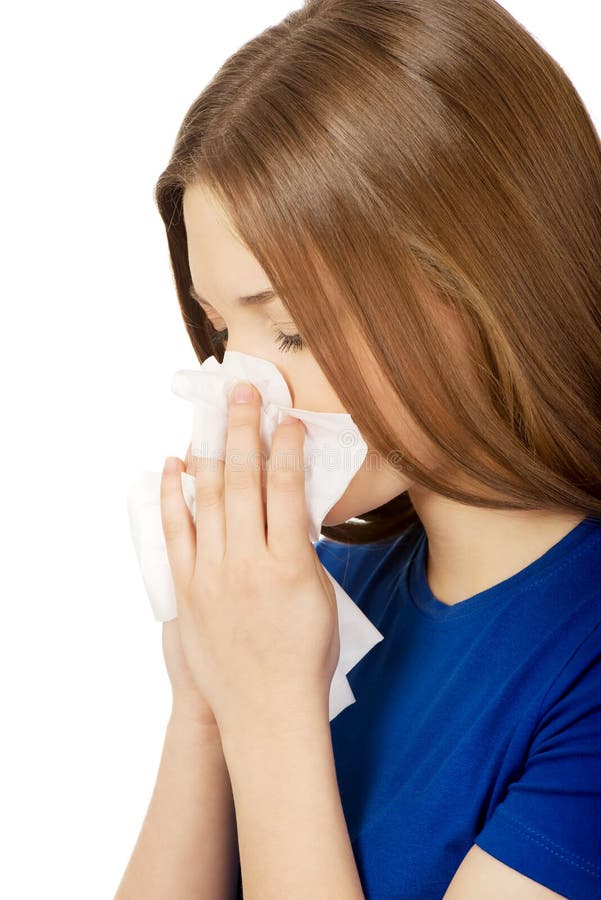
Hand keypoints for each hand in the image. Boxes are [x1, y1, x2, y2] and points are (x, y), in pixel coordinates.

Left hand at [159, 381, 339, 739]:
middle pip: (244, 482)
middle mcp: (248, 564)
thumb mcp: (320, 596)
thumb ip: (302, 549)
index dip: (288, 448)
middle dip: (244, 430)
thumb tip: (288, 509)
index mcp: (290, 565)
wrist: (267, 711)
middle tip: (244, 393)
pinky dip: (173, 497)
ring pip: (208, 500)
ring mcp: (212, 576)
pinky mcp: (188, 591)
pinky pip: (176, 533)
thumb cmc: (305, 657)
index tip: (288, 420)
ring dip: (211, 452)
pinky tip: (174, 466)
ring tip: (214, 416)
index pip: (288, 489)